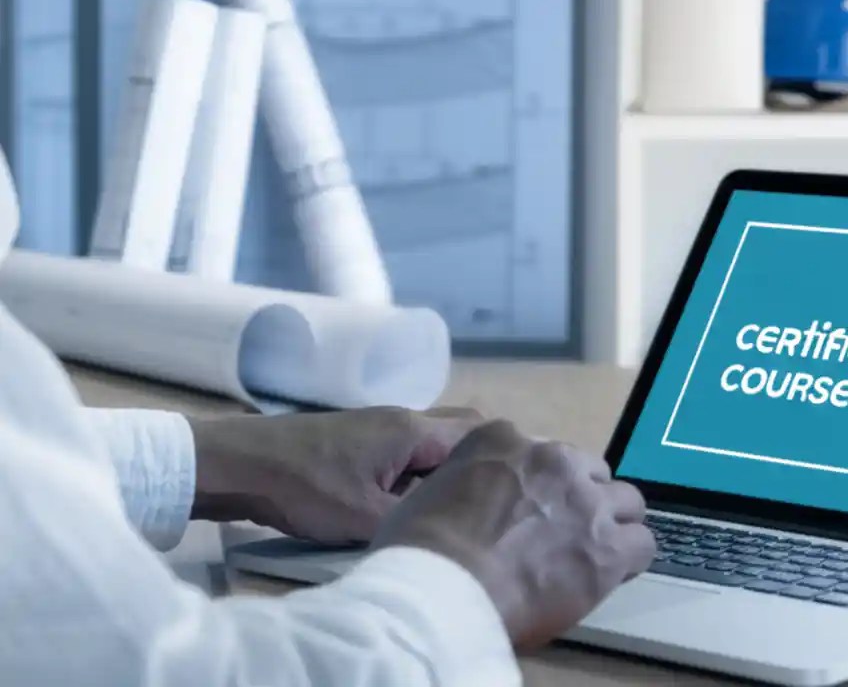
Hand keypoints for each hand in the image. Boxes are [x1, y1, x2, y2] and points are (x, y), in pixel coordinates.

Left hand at [190, 407, 482, 542]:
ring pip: (432, 443)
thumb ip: (415, 520)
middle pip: (460, 432)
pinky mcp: (358, 441)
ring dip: (445, 471)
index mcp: (413, 430)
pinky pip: (407, 451)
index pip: (480, 436)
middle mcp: (402, 419)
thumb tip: (455, 528)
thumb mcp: (364, 517)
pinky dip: (419, 472)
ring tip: (452, 508)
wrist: (236, 464)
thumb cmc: (302, 486)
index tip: (510, 494)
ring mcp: (378, 427)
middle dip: (478, 464)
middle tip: (486, 502)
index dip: (500, 464)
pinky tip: (411, 504)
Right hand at [373, 419, 656, 648]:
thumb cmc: (419, 549)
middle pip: (590, 472)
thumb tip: (473, 501)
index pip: (541, 452)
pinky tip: (610, 575)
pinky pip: (642, 543)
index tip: (527, 510)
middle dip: (581, 498)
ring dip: (611, 524)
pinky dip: (629, 559)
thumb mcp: (432, 489)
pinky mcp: (609, 547)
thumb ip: (466, 482)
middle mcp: (554, 460)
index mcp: (504, 440)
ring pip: (626, 501)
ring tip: (591, 552)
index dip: (538, 485)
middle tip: (562, 531)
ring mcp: (587, 502)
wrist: (443, 587)